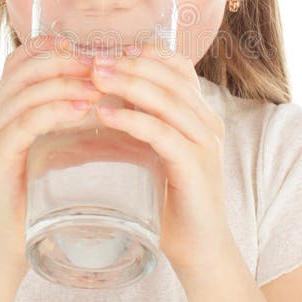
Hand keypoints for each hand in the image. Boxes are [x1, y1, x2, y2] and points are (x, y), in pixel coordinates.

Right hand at [0, 35, 102, 274]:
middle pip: (27, 68)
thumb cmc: (40, 191)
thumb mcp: (56, 144)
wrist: (13, 238)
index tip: (88, 47)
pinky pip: (26, 121)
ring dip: (67, 84)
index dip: (53, 47)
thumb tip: (113, 91)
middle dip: (67, 62)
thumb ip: (72, 116)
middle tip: (101, 65)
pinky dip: (55, 110)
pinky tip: (81, 110)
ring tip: (99, 87)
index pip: (23, 60)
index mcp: (7, 106)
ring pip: (28, 91)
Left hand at [90, 43, 239, 283]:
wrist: (199, 250)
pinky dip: (132, 119)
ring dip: (127, 84)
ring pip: (167, 100)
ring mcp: (205, 144)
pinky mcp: (195, 167)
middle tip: (93, 61)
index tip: (110, 51)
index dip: (146, 54)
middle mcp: (208, 123)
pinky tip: (105, 115)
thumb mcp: (153, 155)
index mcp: (200, 116)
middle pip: (170, 78)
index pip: (179, 68)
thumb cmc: (170, 203)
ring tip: (94, 79)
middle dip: (130, 64)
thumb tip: (95, 104)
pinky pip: (162, 133)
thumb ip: (138, 128)